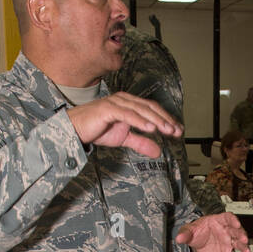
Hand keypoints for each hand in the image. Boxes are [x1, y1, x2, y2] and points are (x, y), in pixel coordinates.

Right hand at [67, 93, 181, 156]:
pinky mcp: (108, 109)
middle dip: (165, 119)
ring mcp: (116, 102)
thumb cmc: (98, 130)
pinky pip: (127, 114)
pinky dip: (139, 120)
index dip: (166, 119)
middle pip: (149, 108)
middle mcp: (124, 100)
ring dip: (156, 120)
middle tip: (176, 131)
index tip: (178, 130)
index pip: (152, 109)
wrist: (75, 129)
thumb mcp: (124, 138)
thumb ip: (141, 142)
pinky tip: (150, 128)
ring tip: (167, 130)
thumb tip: (157, 152)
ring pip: (140, 110)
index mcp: (129, 104)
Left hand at [175, 212, 250, 251]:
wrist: (198, 244)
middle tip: (244, 239)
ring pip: (239, 244)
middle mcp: (227, 231)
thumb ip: (185, 234)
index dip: (233, 220)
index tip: (236, 223)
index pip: (228, 218)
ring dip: (244, 247)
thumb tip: (178, 238)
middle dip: (241, 234)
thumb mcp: (189, 231)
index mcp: (218, 221)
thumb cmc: (196, 232)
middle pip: (237, 231)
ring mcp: (229, 242)